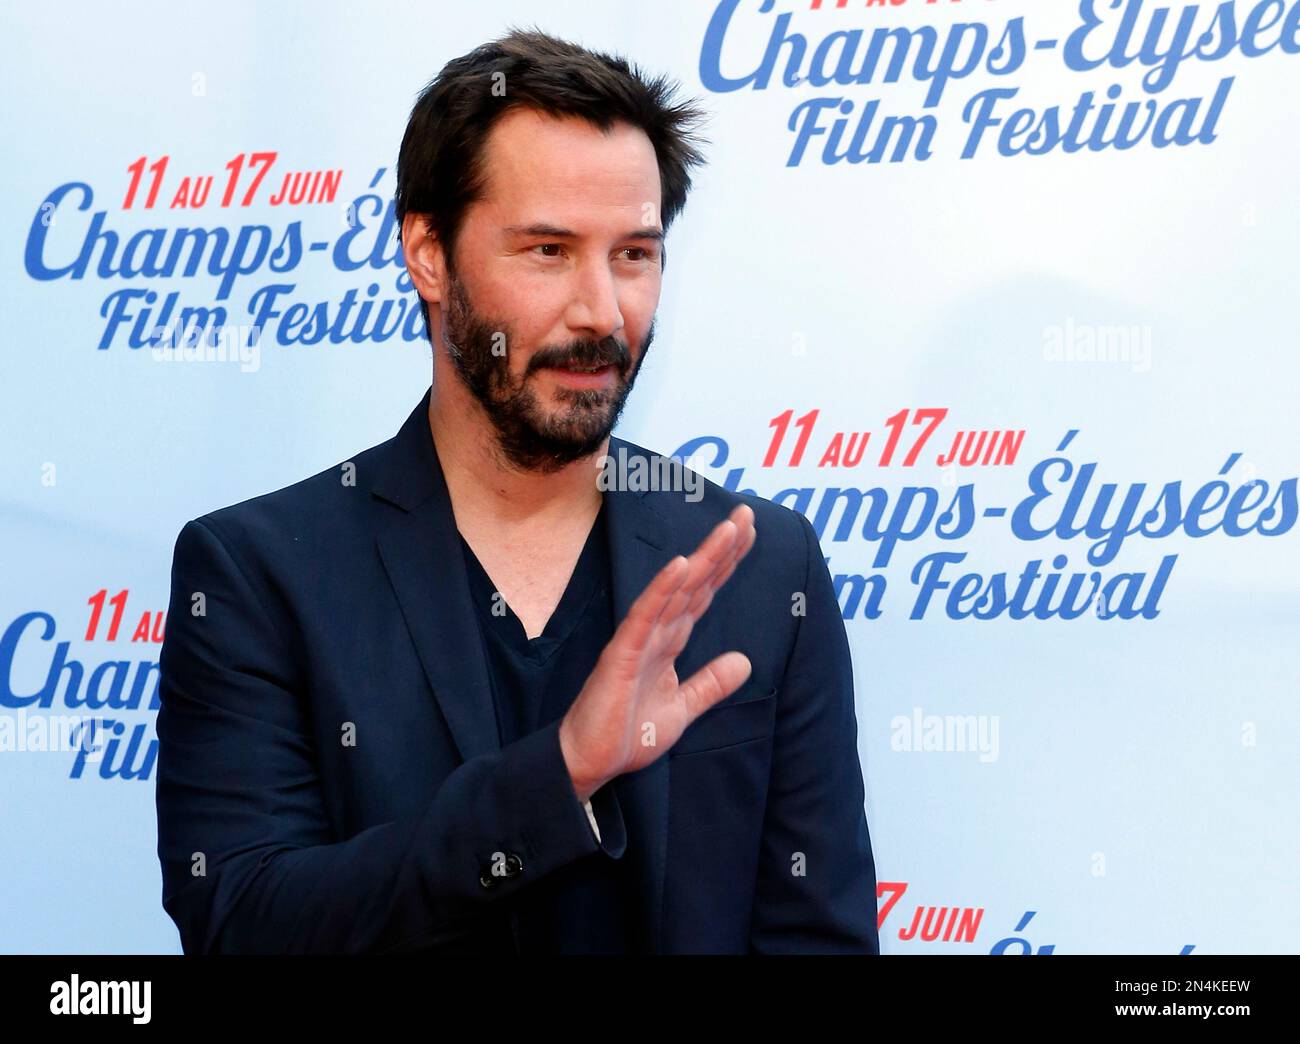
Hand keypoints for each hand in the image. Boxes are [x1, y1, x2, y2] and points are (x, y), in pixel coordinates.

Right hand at [559, 503, 756, 802]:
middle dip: (722, 548)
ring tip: (727, 529)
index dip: (726, 563)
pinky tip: (680, 565)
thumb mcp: (682, 709)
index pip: (703, 593)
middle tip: (747, 514)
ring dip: (702, 558)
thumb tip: (745, 660)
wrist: (589, 762)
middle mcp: (656, 631)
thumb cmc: (626, 733)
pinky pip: (645, 615)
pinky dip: (662, 589)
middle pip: (695, 582)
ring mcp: (639, 639)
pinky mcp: (622, 654)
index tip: (749, 534)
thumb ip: (710, 684)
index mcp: (670, 641)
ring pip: (675, 590)